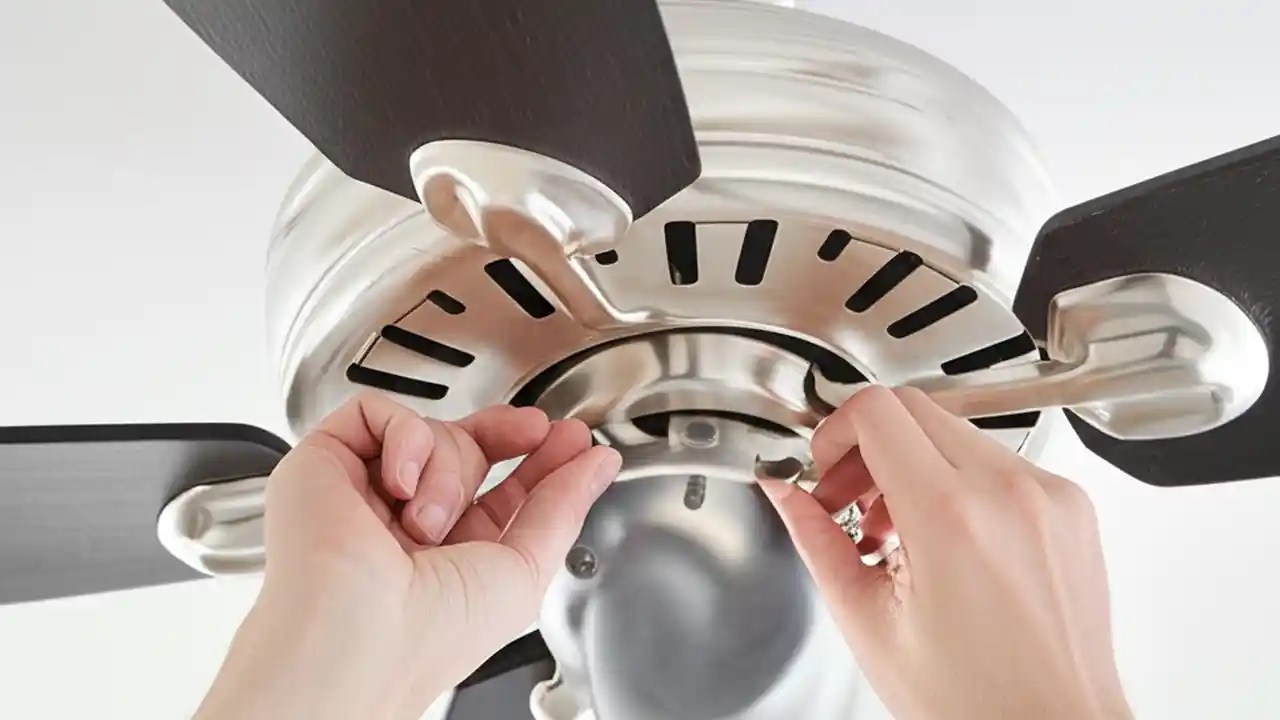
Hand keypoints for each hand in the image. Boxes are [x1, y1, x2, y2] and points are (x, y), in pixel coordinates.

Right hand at [196, 392, 620, 719]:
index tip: (569, 440)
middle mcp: (403, 528)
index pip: (497, 494)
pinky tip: (399, 483)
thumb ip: (563, 509)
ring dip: (447, 470)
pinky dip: (402, 440)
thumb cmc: (428, 634)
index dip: (535, 462)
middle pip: (466, 449)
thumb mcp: (524, 572)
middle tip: (537, 430)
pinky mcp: (324, 466)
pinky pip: (377, 414)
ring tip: (426, 521)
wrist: (352, 637)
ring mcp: (363, 496)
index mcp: (450, 560)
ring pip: (431, 433)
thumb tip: (597, 466)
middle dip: (506, 435)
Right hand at [762, 386, 1131, 719]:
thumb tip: (785, 493)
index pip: (877, 412)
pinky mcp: (1072, 506)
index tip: (827, 465)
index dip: (834, 430)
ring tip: (897, 532)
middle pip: (914, 410)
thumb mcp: (868, 622)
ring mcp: (1049, 495)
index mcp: (950, 516)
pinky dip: (963, 483)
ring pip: (957, 432)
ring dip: (914, 465)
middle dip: (868, 447)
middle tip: (851, 501)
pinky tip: (947, 540)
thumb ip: (817, 540)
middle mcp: (1008, 493)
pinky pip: (1002, 461)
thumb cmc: (974, 702)